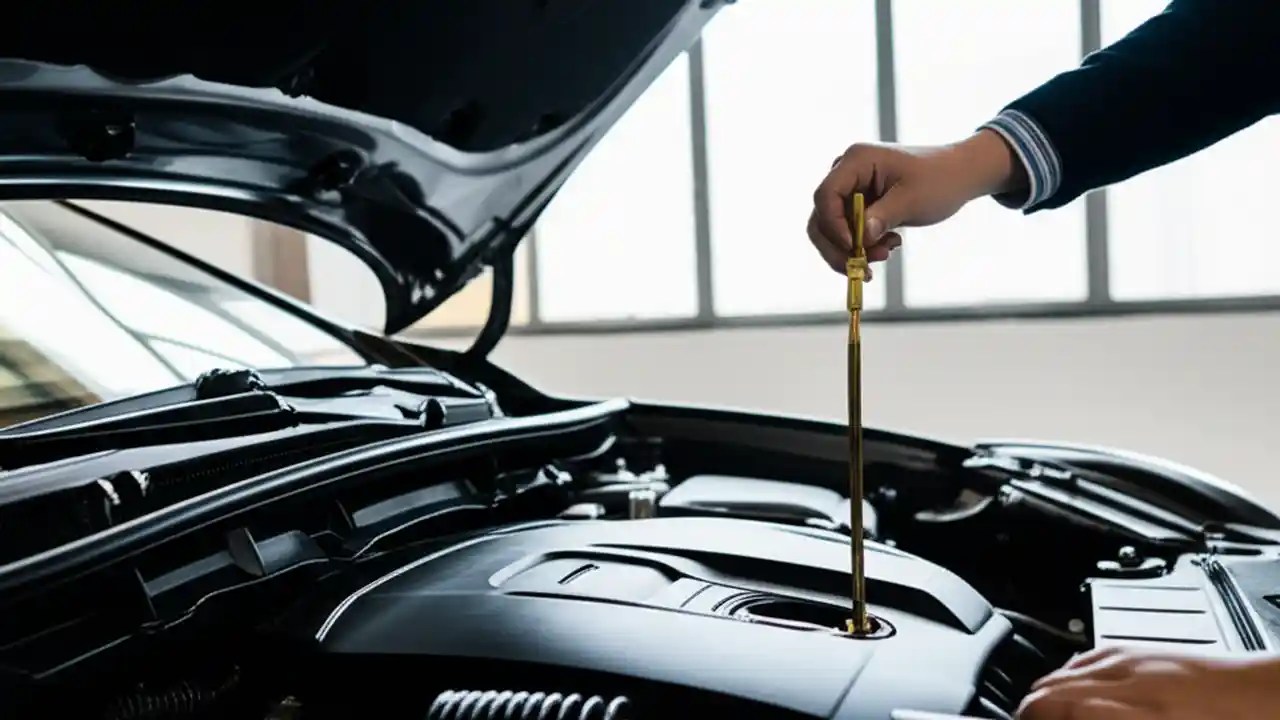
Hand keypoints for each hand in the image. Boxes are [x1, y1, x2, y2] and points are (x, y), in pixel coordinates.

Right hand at [806, 129, 1025, 274]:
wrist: (960, 175)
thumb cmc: (940, 179)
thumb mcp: (912, 200)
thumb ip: (883, 217)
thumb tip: (860, 239)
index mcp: (856, 160)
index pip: (825, 196)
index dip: (834, 226)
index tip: (854, 248)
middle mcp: (846, 172)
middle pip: (822, 217)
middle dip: (840, 247)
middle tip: (865, 266)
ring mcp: (851, 188)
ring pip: (831, 229)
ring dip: (852, 250)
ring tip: (885, 254)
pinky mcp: (858, 204)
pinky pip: (847, 231)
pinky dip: (862, 246)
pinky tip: (888, 246)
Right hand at [1017, 645, 1279, 718]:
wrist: (1267, 699)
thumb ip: (1104, 718)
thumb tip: (1073, 717)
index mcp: (1133, 710)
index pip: (1050, 709)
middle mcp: (1124, 679)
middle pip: (1046, 690)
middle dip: (1031, 714)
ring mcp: (1129, 659)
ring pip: (1060, 672)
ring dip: (1045, 698)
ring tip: (1045, 718)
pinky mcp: (1138, 650)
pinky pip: (1083, 660)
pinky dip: (1068, 680)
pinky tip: (1074, 697)